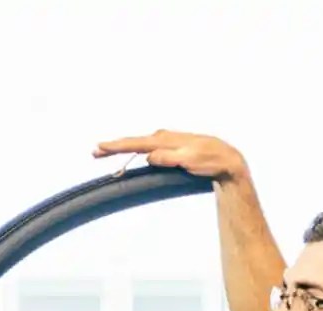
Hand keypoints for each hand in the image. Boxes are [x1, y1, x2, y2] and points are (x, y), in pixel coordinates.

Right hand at [94, 129, 247, 180]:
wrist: (227, 160)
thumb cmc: (210, 160)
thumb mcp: (189, 160)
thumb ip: (169, 158)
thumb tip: (150, 157)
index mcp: (166, 141)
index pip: (136, 144)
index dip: (117, 146)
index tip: (100, 147)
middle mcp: (164, 138)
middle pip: (134, 142)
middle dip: (115, 146)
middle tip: (96, 151)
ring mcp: (168, 142)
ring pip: (140, 144)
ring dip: (124, 148)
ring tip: (107, 152)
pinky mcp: (171, 148)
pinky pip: (149, 147)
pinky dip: (137, 150)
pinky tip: (133, 154)